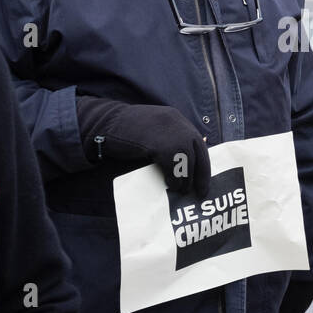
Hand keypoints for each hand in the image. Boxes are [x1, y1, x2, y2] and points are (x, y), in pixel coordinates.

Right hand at [75, 96, 210, 196]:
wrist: (107, 124)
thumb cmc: (127, 131)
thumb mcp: (154, 131)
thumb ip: (169, 140)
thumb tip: (186, 164)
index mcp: (177, 120)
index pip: (199, 144)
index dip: (203, 164)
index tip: (204, 181)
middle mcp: (179, 124)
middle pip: (199, 153)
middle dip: (201, 175)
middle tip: (200, 192)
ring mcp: (171, 133)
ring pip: (188, 161)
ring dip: (186, 179)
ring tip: (180, 190)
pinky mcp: (161, 145)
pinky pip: (174, 166)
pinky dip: (174, 178)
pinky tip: (170, 185)